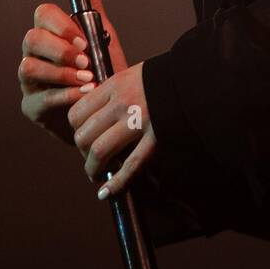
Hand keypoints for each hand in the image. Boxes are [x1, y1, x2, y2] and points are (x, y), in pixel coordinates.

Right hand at [19, 0, 126, 145]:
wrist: (108, 111)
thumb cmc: (102, 72)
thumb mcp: (102, 36)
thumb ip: (93, 6)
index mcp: (50, 33)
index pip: (42, 14)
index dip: (61, 25)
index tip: (83, 40)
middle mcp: (34, 53)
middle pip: (31, 39)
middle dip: (60, 50)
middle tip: (86, 62)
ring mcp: (29, 80)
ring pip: (29, 66)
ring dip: (62, 73)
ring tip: (88, 80)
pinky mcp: (31, 106)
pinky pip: (39, 98)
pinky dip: (64, 95)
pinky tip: (83, 95)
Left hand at [68, 59, 156, 199]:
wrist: (193, 79)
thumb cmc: (162, 78)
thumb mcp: (131, 75)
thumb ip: (112, 92)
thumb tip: (93, 112)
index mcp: (114, 86)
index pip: (76, 114)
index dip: (76, 131)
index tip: (84, 138)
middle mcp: (121, 103)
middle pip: (84, 136)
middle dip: (82, 153)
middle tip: (91, 159)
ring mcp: (137, 122)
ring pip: (99, 151)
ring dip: (92, 170)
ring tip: (96, 176)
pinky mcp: (156, 138)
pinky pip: (130, 166)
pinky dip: (115, 183)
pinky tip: (106, 193)